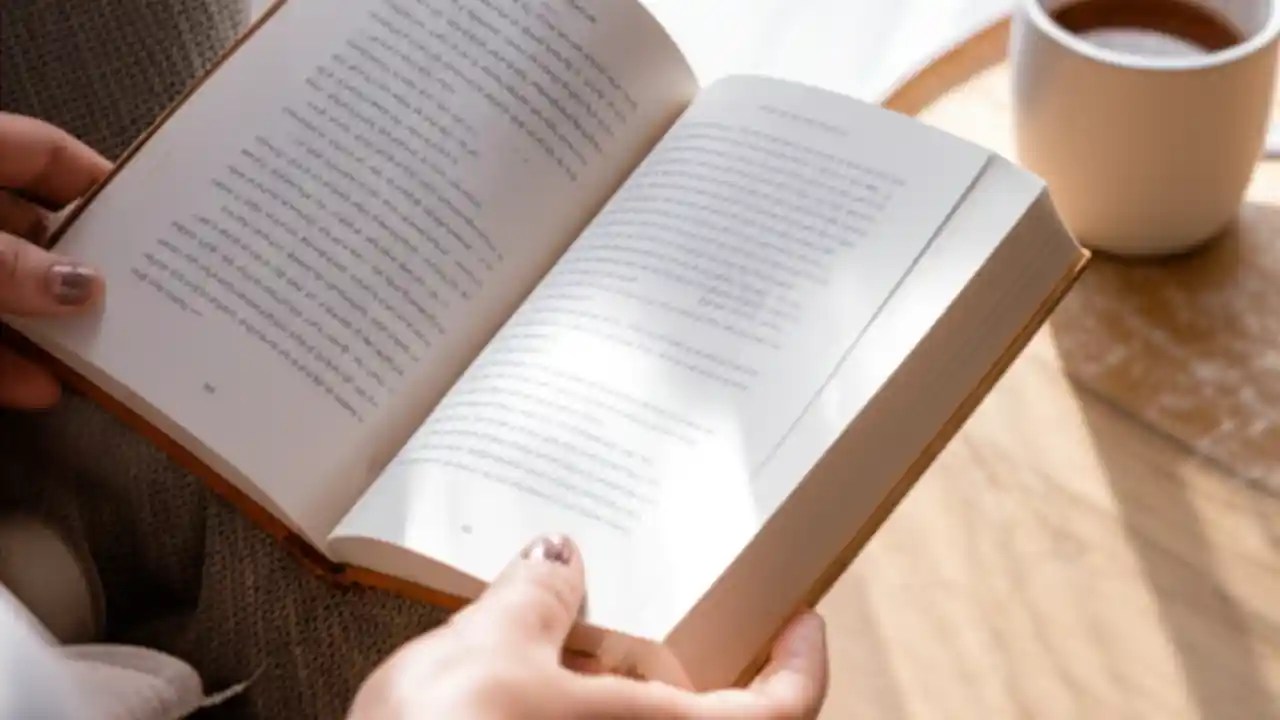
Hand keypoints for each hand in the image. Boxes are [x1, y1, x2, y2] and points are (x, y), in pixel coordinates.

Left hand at [0, 113, 108, 408]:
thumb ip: (10, 263)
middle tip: (137, 302)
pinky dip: (2, 363)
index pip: (46, 153)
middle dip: (80, 273)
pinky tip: (37, 390)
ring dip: (48, 331)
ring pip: (5, 292)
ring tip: (101, 361)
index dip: (100, 182)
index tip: (156, 220)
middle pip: (32, 232)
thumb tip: (85, 287)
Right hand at [349, 535, 827, 718]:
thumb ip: (534, 598)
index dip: (800, 663)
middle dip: (672, 657)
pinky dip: (564, 708)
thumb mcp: (489, 651)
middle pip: (699, 718)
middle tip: (647, 597)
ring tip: (561, 616)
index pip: (781, 711)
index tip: (799, 618)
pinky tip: (518, 674)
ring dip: (607, 684)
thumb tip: (554, 560)